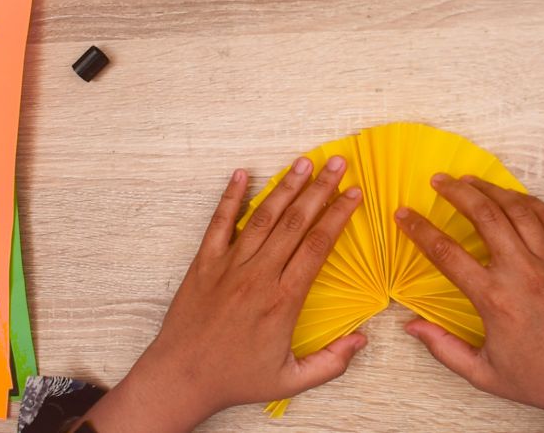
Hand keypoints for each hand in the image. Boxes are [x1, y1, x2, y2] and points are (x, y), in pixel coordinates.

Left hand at [78, 157, 366, 431]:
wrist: (181, 377)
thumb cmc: (236, 379)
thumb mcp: (291, 381)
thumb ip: (331, 362)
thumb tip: (362, 340)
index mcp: (283, 299)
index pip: (318, 245)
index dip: (339, 215)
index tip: (354, 193)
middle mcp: (258, 275)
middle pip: (295, 222)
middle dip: (320, 189)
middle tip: (338, 163)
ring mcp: (229, 265)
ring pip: (262, 216)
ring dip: (285, 187)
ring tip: (304, 162)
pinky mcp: (204, 263)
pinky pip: (219, 223)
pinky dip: (230, 197)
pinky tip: (241, 174)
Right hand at [395, 174, 543, 432]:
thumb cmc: (541, 380)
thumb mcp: (482, 374)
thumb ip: (443, 348)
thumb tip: (411, 326)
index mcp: (496, 300)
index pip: (447, 253)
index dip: (420, 230)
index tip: (404, 215)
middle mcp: (523, 273)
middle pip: (485, 216)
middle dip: (457, 192)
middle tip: (439, 180)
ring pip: (519, 209)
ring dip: (491, 189)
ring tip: (470, 180)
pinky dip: (528, 201)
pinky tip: (513, 196)